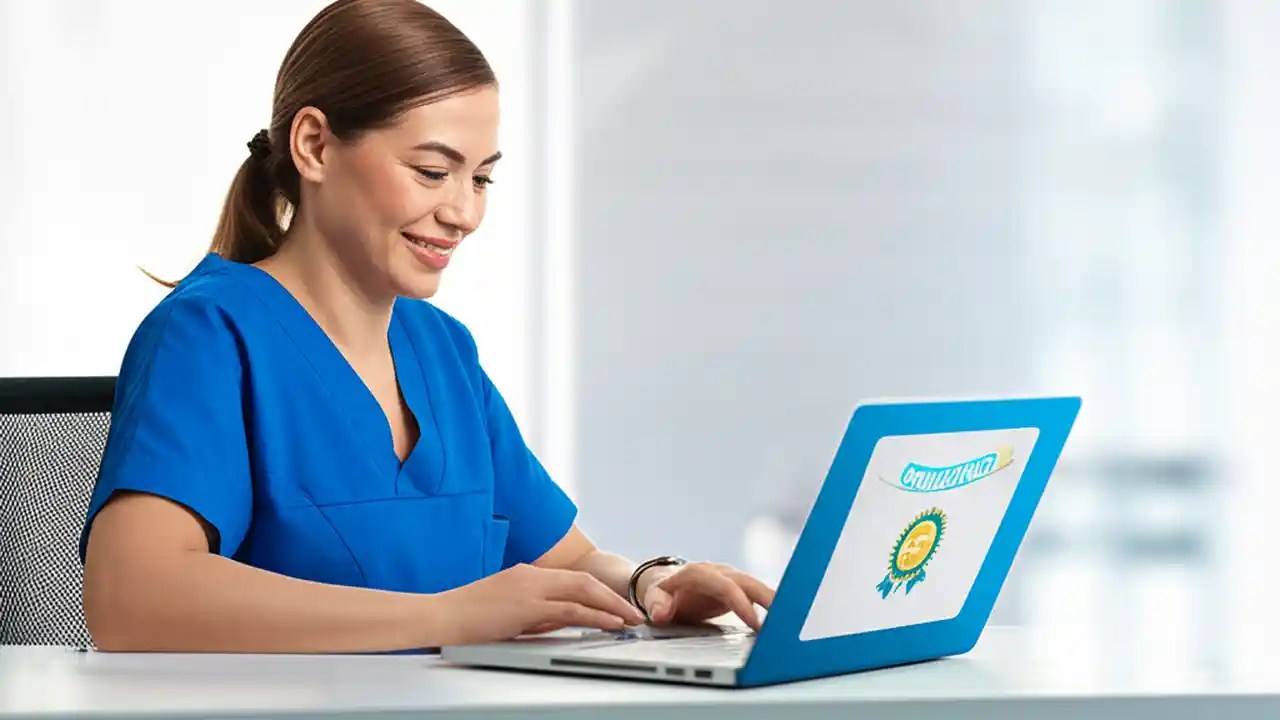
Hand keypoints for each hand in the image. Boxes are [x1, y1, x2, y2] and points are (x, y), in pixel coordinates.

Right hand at [440, 564, 646, 643]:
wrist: (441, 615)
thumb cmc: (467, 616)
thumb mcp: (508, 610)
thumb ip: (535, 612)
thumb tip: (561, 621)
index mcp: (528, 574)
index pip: (573, 579)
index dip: (599, 591)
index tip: (616, 604)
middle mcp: (533, 576)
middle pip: (585, 581)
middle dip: (612, 596)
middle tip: (633, 611)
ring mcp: (530, 588)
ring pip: (583, 591)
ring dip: (611, 605)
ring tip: (630, 619)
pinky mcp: (527, 606)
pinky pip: (571, 609)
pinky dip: (595, 615)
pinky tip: (610, 623)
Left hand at [640, 562, 774, 630]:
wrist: (660, 585)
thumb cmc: (658, 593)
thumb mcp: (651, 597)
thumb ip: (656, 603)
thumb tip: (661, 612)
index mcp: (698, 573)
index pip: (726, 586)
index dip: (742, 603)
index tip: (755, 623)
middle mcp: (717, 572)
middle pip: (748, 582)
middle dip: (768, 599)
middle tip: (787, 619)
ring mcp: (729, 579)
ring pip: (756, 587)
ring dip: (774, 602)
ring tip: (794, 620)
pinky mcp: (737, 589)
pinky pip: (756, 596)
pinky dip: (771, 606)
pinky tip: (786, 620)